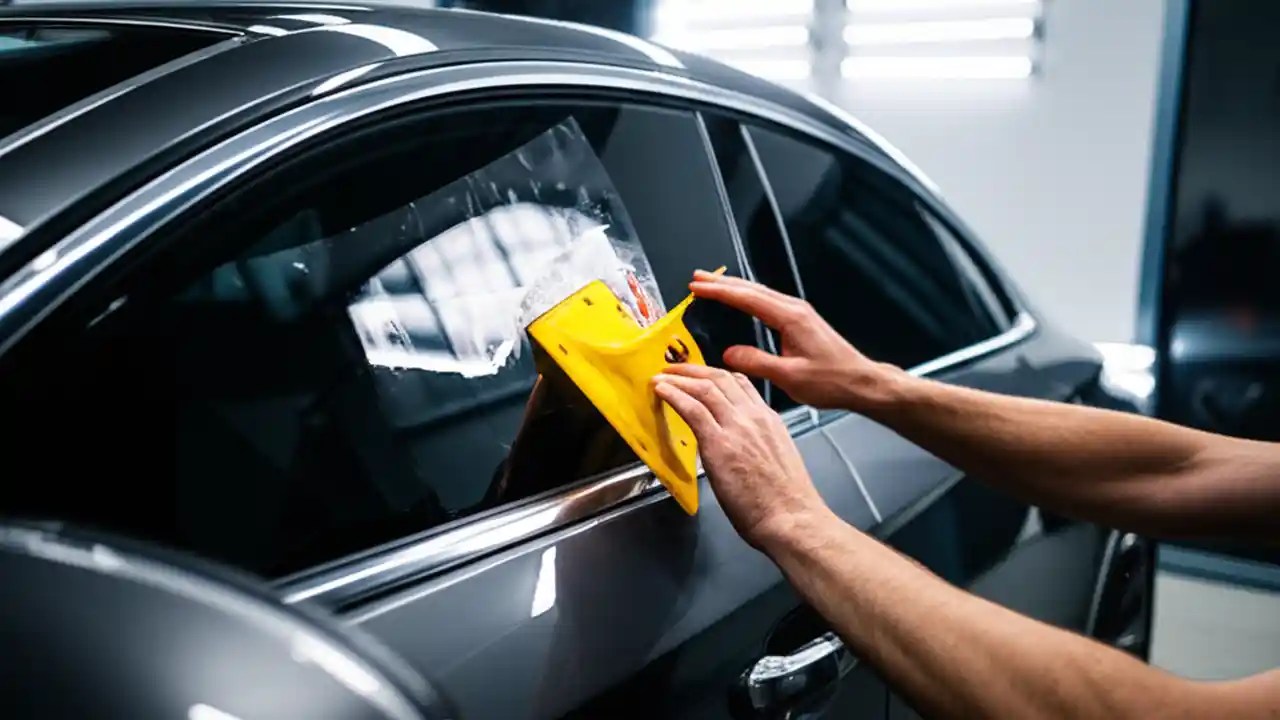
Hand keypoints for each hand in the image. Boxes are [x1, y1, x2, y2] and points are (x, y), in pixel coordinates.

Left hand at [652, 364, 830, 548]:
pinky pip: (692, 408)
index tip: (702, 376)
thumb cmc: (786, 502)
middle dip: (694, 370)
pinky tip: (661, 391)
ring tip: (662, 375)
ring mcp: (737, 427)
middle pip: (721, 378)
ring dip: (679, 378)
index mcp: (769, 421)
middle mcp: (754, 417)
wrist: (792, 518)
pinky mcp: (719, 443)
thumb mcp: (777, 460)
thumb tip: (739, 451)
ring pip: (705, 388)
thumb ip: (757, 446)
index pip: (742, 385)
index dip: (717, 376)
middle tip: (675, 368)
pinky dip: (674, 394)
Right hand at [690, 271, 899, 411]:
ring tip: (711, 286)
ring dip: (734, 288)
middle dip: (722, 282)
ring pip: (759, 293)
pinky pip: (767, 302)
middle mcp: (794, 310)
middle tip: (697, 279)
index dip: (719, 291)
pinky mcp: (800, 321)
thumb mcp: (789, 377)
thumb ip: (756, 363)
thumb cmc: (832, 380)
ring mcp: (798, 313)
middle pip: (751, 289)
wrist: (860, 382)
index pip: (746, 298)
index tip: (697, 288)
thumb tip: (729, 354)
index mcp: (790, 318)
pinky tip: (740, 302)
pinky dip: (747, 298)